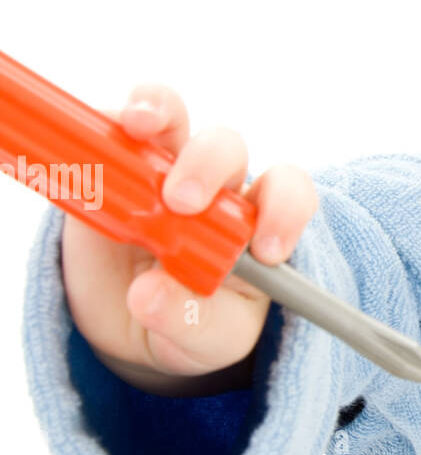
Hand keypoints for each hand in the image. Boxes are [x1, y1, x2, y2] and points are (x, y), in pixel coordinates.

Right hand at [61, 84, 318, 390]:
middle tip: (181, 203)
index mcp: (255, 227)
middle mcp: (216, 188)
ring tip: (138, 128)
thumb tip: (146, 296)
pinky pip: (114, 123)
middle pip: (229, 150)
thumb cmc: (192, 326)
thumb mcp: (204, 341)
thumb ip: (189, 323)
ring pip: (175, 119)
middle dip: (209, 166)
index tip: (265, 251)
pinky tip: (100, 130)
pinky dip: (108, 118)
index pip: (286, 197)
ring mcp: (163, 166)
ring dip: (160, 113)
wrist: (131, 322)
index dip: (284, 210)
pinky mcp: (114, 160)